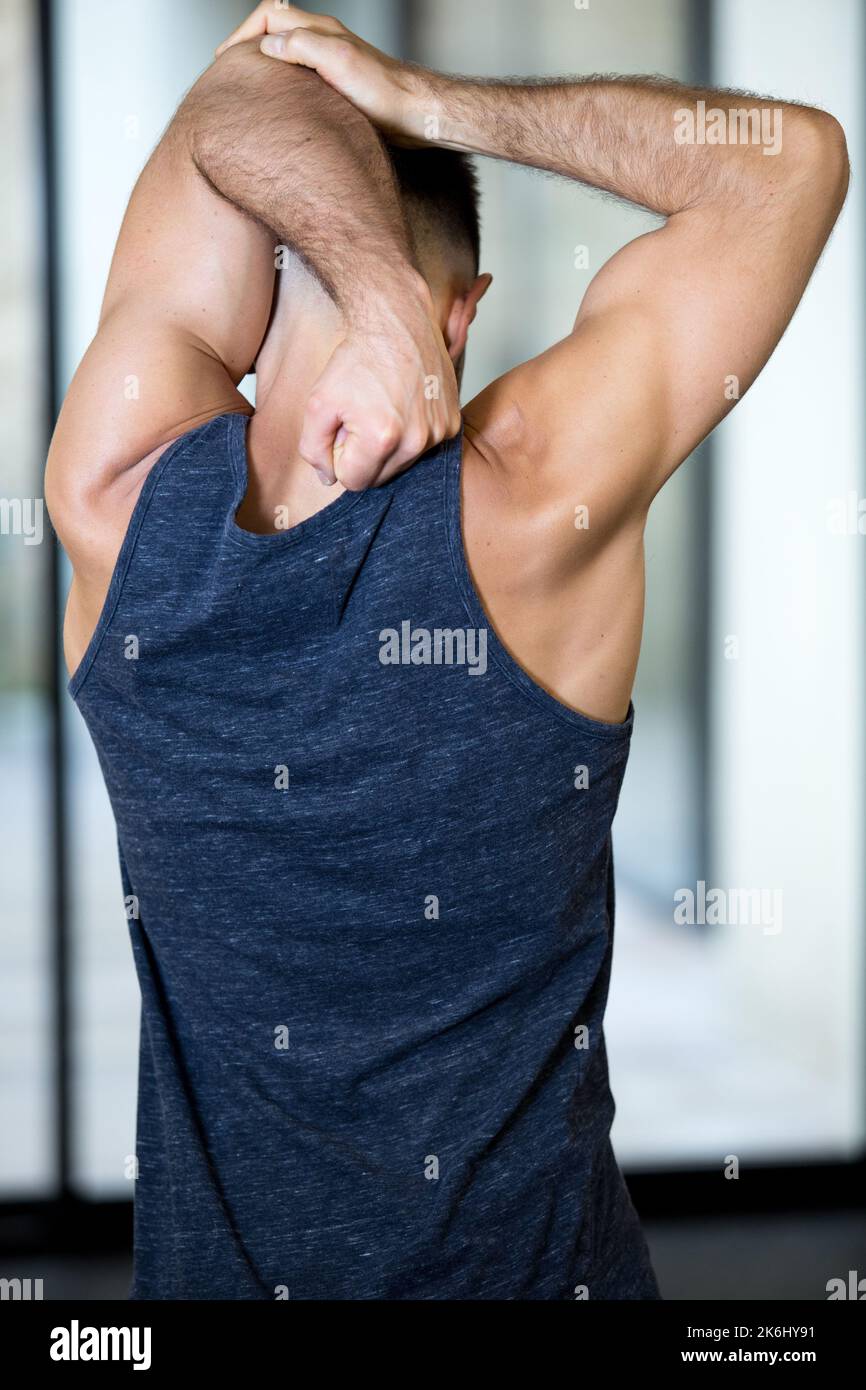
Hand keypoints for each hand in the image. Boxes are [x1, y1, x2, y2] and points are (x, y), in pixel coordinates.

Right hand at [217, 3, 438, 146]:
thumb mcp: (339, 62)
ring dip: (264, 68)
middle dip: (247, 48)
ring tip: (247, 92)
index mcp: (319, 30)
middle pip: (273, 33)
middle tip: (228, 75)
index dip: (242, 34)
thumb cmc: (384, 92)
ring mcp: (330, 64)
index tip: (225, 59)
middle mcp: (323, 42)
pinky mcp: (337, 87)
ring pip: (286, 56)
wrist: (415, 115)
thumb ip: (302, 46)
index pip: (268, 16)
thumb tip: (266, 47)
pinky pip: (299, 78)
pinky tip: (279, 108)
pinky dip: (282, 86)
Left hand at [301, 276, 461, 490]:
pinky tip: (404, 405)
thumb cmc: (357, 358)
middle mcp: (416, 440)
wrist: (397, 320)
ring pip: (403, 463)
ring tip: (384, 408)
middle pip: (381, 477)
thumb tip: (328, 478)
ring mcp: (439, 431)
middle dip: (366, 454)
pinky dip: (411, 433)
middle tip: (362, 417)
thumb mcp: (318, 402)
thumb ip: (314, 447)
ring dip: (389, 444)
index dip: (341, 458)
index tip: (343, 430)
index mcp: (382, 438)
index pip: (355, 481)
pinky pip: (424, 447)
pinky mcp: (452, 422)